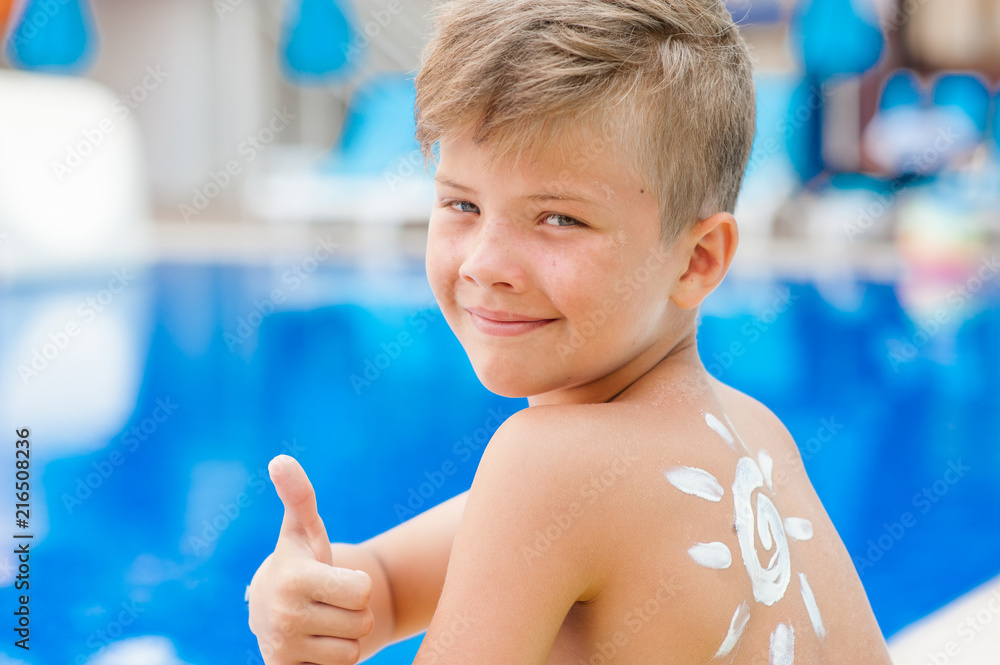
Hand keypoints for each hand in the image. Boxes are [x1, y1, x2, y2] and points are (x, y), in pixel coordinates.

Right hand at [248, 455, 374, 663]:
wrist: (271, 609)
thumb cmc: (300, 562)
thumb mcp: (303, 529)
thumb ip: (299, 495)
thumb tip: (280, 460)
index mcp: (293, 579)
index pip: (363, 591)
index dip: (358, 583)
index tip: (335, 578)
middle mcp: (283, 617)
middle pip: (362, 621)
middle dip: (354, 611)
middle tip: (331, 601)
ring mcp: (282, 650)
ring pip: (352, 651)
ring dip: (345, 637)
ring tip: (323, 621)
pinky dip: (332, 660)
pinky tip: (315, 644)